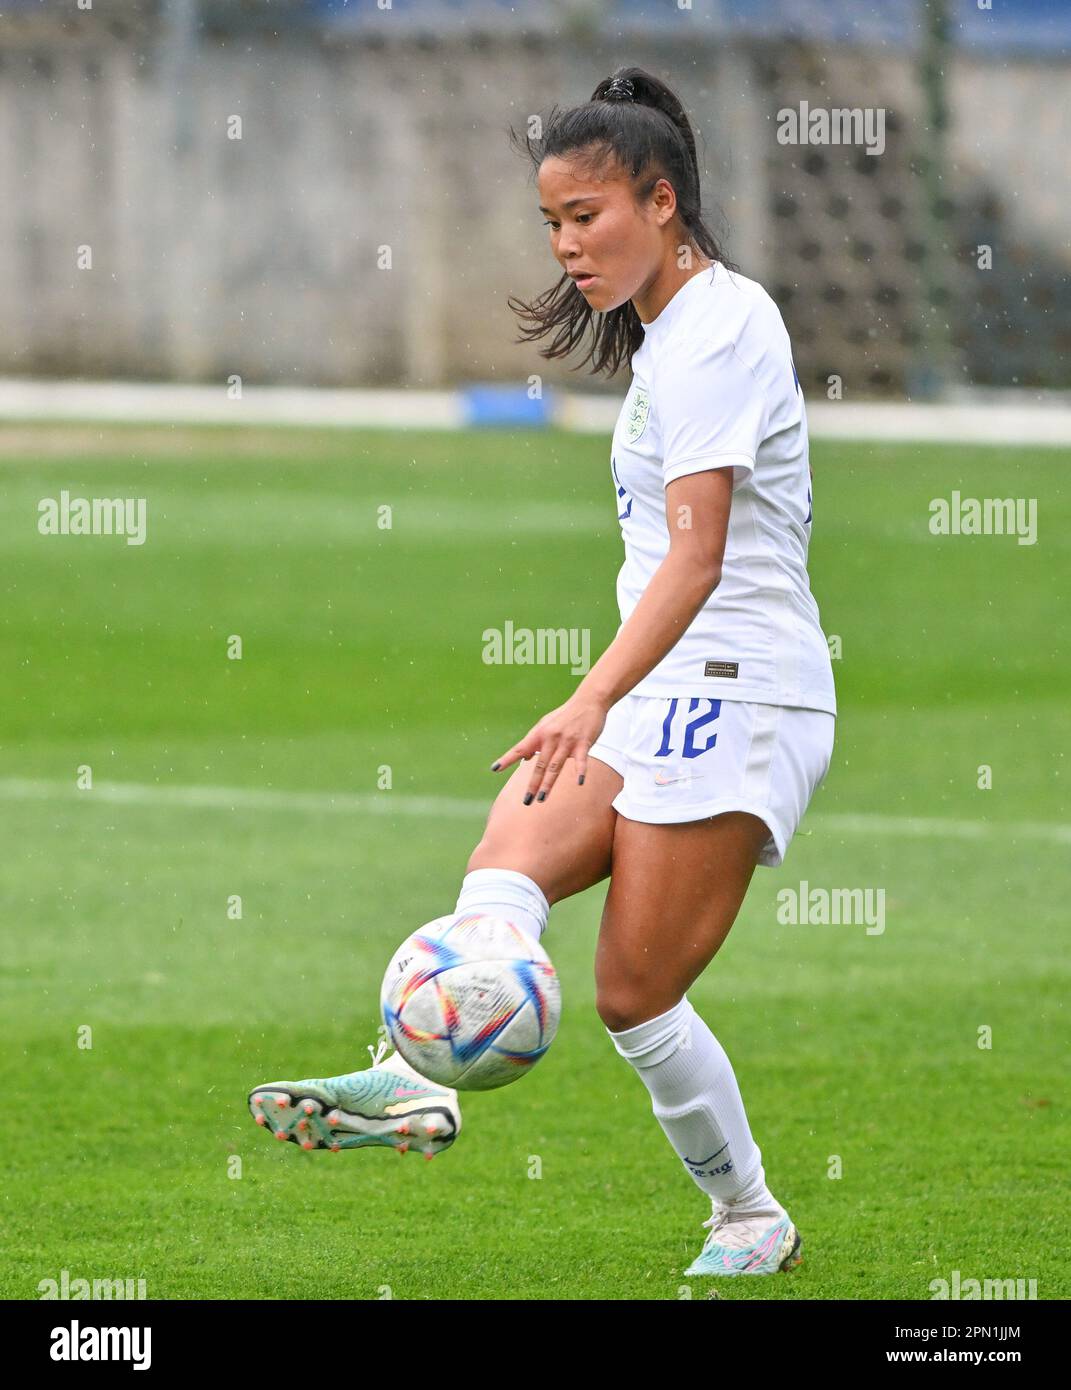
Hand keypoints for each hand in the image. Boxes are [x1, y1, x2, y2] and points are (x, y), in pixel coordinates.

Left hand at [489, 691, 610, 803]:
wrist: (589, 700)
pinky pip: (581, 760)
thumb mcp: (546, 724)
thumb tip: (525, 757)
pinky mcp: (583, 742)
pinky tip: (579, 783)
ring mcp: (567, 741)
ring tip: (542, 798)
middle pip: (539, 765)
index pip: (520, 748)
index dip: (507, 759)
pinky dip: (580, 771)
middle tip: (526, 800)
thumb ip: (535, 741)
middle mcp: (551, 737)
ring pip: (556, 766)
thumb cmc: (566, 714)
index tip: (495, 769)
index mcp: (539, 733)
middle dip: (533, 784)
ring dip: (548, 783)